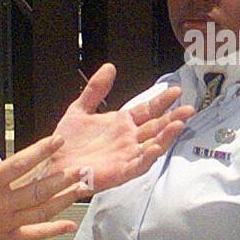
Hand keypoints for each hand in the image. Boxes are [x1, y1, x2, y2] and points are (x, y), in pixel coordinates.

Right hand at [0, 117, 85, 239]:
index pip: (20, 164)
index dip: (41, 151)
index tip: (57, 141)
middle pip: (37, 190)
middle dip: (62, 178)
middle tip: (81, 168)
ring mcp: (3, 223)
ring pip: (40, 212)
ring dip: (63, 200)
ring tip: (80, 189)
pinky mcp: (4, 237)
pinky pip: (33, 234)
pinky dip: (52, 230)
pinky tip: (68, 224)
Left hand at [50, 64, 194, 192]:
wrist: (51, 163)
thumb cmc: (66, 142)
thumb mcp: (80, 108)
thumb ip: (95, 89)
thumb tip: (109, 68)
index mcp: (121, 124)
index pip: (148, 110)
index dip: (162, 101)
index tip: (175, 90)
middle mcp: (128, 140)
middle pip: (156, 127)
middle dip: (173, 118)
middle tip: (188, 109)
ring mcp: (126, 156)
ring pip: (152, 145)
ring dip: (166, 137)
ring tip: (178, 125)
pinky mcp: (119, 172)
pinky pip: (137, 165)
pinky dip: (147, 158)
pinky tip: (154, 148)